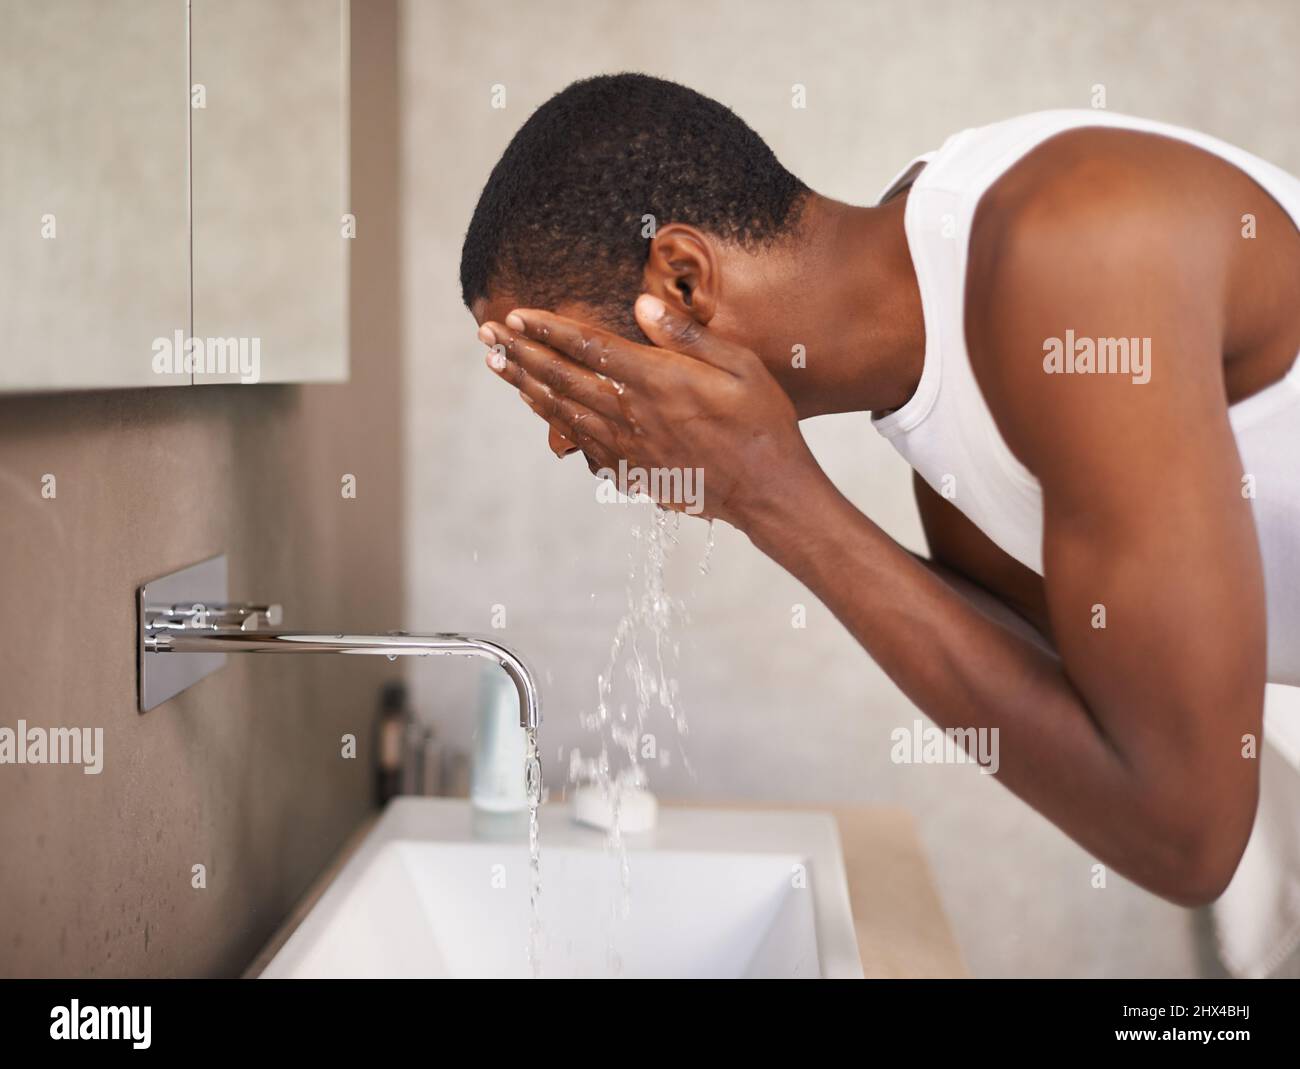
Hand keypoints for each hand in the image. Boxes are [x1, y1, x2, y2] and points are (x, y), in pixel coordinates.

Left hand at [478, 294, 817, 528]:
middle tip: (487, 332)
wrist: (767, 491)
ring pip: (561, 408)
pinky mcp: (630, 468)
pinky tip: (535, 403)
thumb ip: (688, 335)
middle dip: (520, 351)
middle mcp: (633, 412)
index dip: (549, 329)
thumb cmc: (762, 423)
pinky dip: (550, 418)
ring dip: (525, 383)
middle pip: (562, 377)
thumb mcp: (741, 366)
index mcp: (658, 380)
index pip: (589, 347)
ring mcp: (627, 444)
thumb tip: (642, 306)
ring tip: (496, 362)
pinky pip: (578, 439)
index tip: (517, 314)